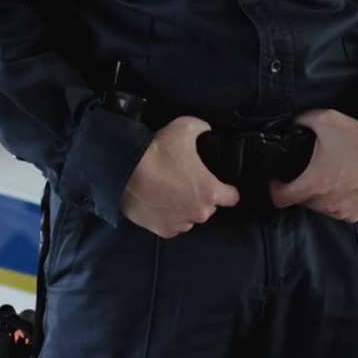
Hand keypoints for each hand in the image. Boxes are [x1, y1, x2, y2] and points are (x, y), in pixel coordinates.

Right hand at [119, 116, 239, 237]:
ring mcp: (180, 224)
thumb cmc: (158, 150)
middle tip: (185, 182)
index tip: (217, 184)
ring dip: (184, 209)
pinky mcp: (162, 230)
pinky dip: (167, 217)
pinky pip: (172, 226)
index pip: (232, 197)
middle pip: (209, 207)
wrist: (124, 168)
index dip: (226, 189)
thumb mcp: (185, 127)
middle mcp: (199, 213)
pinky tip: (158, 204)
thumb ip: (202, 129)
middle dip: (200, 197)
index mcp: (210, 191)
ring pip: (189, 218)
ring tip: (169, 193)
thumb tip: (207, 130)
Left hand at [268, 109, 357, 222]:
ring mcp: (341, 212)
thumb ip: (300, 121)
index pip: (280, 199)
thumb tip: (287, 124)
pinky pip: (334, 210)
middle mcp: (326, 203)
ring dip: (317, 193)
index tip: (277, 179)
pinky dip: (334, 199)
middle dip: (299, 186)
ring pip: (317, 206)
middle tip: (308, 169)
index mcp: (315, 184)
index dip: (274, 188)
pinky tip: (342, 184)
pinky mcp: (354, 215)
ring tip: (328, 174)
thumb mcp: (326, 120)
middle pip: (299, 200)